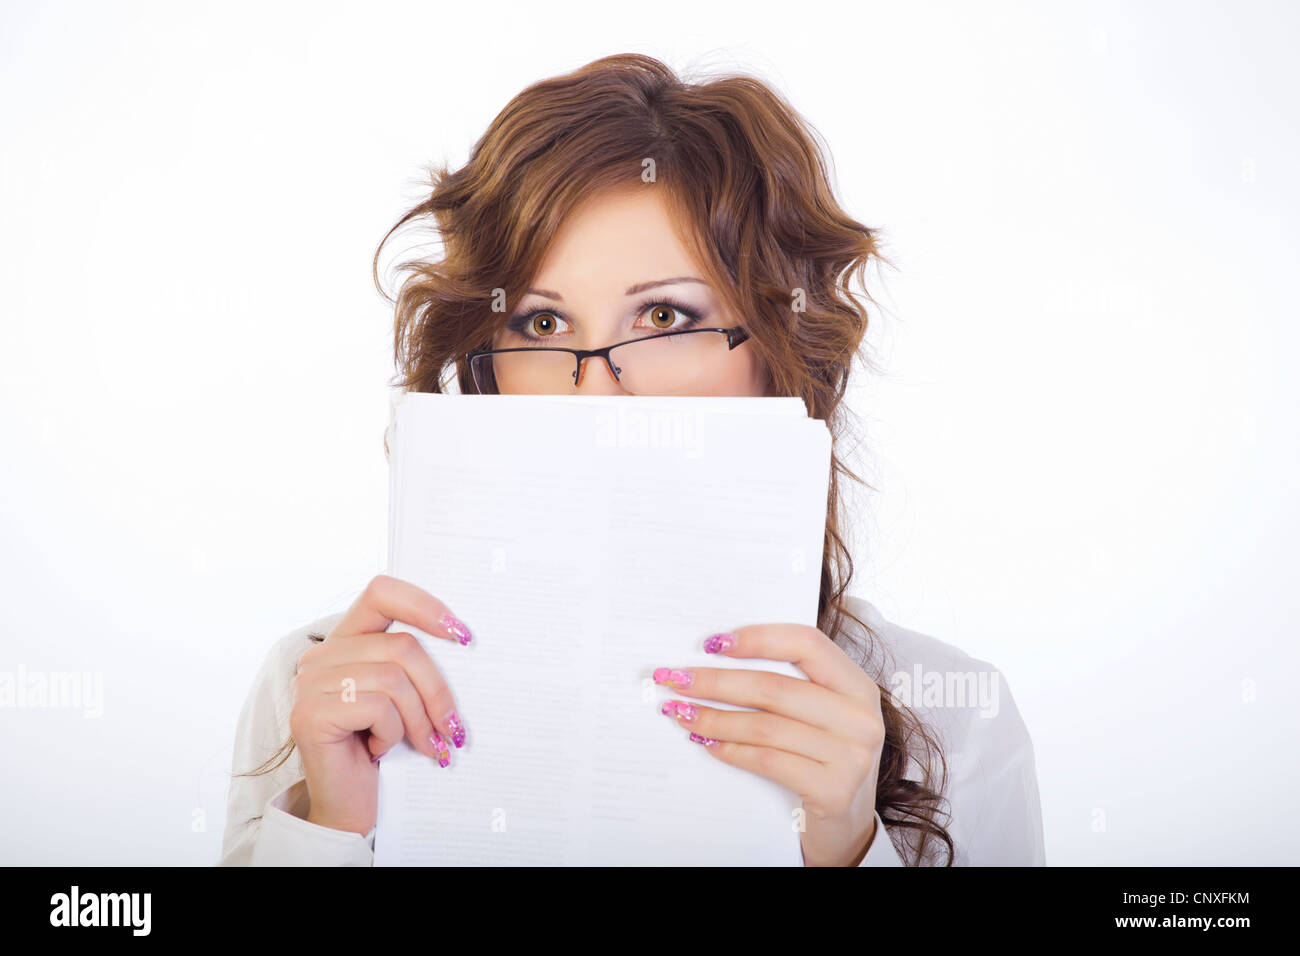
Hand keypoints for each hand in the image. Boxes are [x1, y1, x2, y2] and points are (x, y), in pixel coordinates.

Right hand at [289, 574, 471, 835]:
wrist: (351, 808)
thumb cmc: (383, 749)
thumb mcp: (405, 699)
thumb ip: (416, 666)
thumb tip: (465, 642)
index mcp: (348, 641)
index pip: (382, 593)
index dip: (424, 605)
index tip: (463, 635)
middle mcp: (322, 656)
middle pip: (402, 646)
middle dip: (438, 691)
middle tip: (452, 729)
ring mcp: (310, 683)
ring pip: (394, 678)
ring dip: (419, 719)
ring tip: (426, 745)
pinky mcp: (310, 713)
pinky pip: (377, 706)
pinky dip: (392, 733)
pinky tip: (382, 751)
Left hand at [654, 624, 884, 865]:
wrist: (847, 823)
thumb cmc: (823, 756)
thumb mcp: (821, 713)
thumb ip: (788, 684)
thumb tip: (717, 656)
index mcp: (857, 686)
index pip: (806, 644)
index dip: (758, 638)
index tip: (712, 643)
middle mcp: (861, 717)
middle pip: (775, 687)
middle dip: (716, 682)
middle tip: (676, 679)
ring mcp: (851, 756)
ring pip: (764, 726)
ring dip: (714, 718)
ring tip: (681, 713)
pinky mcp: (833, 791)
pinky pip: (766, 761)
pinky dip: (730, 750)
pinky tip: (707, 743)